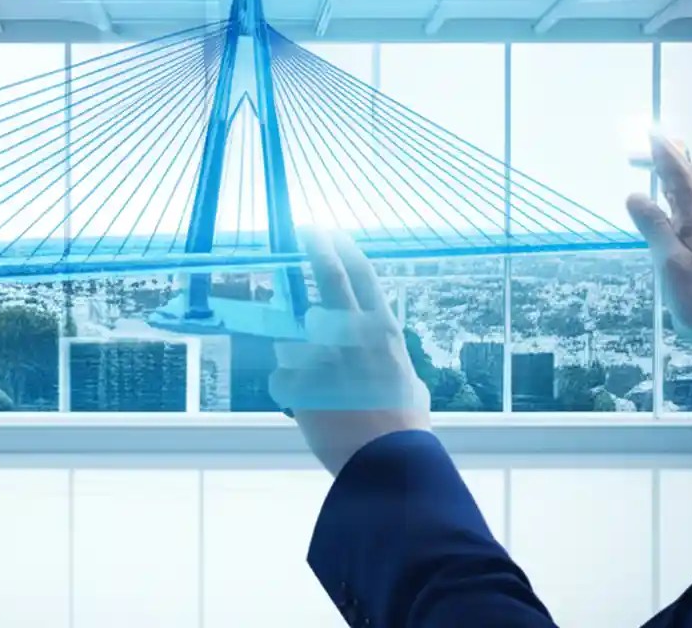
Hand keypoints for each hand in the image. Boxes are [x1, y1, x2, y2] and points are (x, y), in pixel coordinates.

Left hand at [269, 229, 430, 475]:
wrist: (385, 463)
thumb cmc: (403, 426)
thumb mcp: (407, 381)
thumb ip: (387, 356)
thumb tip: (381, 348)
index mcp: (382, 332)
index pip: (362, 276)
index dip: (343, 249)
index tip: (328, 231)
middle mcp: (353, 334)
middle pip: (329, 278)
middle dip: (315, 248)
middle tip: (303, 229)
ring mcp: (323, 354)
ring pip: (297, 339)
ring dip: (303, 359)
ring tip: (326, 393)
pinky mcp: (298, 380)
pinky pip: (285, 377)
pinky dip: (293, 390)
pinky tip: (313, 411)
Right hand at [626, 134, 691, 349]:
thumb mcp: (669, 259)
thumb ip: (653, 226)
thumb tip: (634, 195)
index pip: (680, 178)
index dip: (665, 154)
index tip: (650, 133)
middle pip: (683, 180)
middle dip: (665, 157)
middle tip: (642, 142)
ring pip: (679, 193)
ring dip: (663, 174)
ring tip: (645, 160)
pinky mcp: (687, 244)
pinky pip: (674, 210)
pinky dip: (662, 195)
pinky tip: (654, 196)